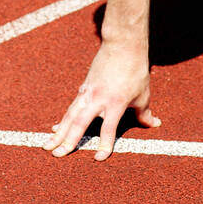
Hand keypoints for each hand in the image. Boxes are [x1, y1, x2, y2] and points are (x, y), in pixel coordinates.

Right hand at [44, 42, 160, 159]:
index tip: (99, 158)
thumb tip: (155, 124)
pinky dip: (64, 119)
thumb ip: (144, 113)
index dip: (105, 144)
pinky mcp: (84, 87)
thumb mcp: (143, 94)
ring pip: (70, 115)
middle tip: (56, 154)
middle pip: (79, 122)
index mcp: (115, 102)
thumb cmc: (135, 70)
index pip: (108, 128)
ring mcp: (88, 92)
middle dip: (67, 140)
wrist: (122, 45)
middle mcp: (98, 98)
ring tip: (47, 145)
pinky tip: (56, 128)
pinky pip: (72, 107)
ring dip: (59, 132)